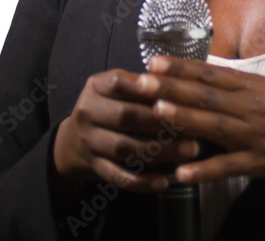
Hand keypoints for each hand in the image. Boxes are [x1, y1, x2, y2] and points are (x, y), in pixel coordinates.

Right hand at [52, 68, 200, 192]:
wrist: (71, 142)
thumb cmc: (107, 108)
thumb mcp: (114, 89)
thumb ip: (141, 86)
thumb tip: (180, 83)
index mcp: (95, 86)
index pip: (121, 83)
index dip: (149, 89)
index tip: (179, 94)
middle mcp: (87, 112)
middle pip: (125, 116)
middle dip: (161, 122)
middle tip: (193, 127)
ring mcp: (88, 141)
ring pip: (124, 148)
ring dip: (159, 150)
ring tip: (189, 151)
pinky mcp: (93, 166)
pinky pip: (118, 176)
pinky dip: (141, 181)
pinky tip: (163, 181)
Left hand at [135, 55, 264, 183]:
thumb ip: (236, 85)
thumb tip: (203, 77)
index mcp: (251, 87)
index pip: (210, 74)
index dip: (182, 66)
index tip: (155, 60)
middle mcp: (250, 107)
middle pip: (205, 95)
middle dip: (172, 87)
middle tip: (142, 80)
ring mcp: (253, 135)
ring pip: (214, 125)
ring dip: (184, 118)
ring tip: (157, 111)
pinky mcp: (259, 162)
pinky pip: (228, 167)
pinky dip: (205, 170)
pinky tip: (182, 172)